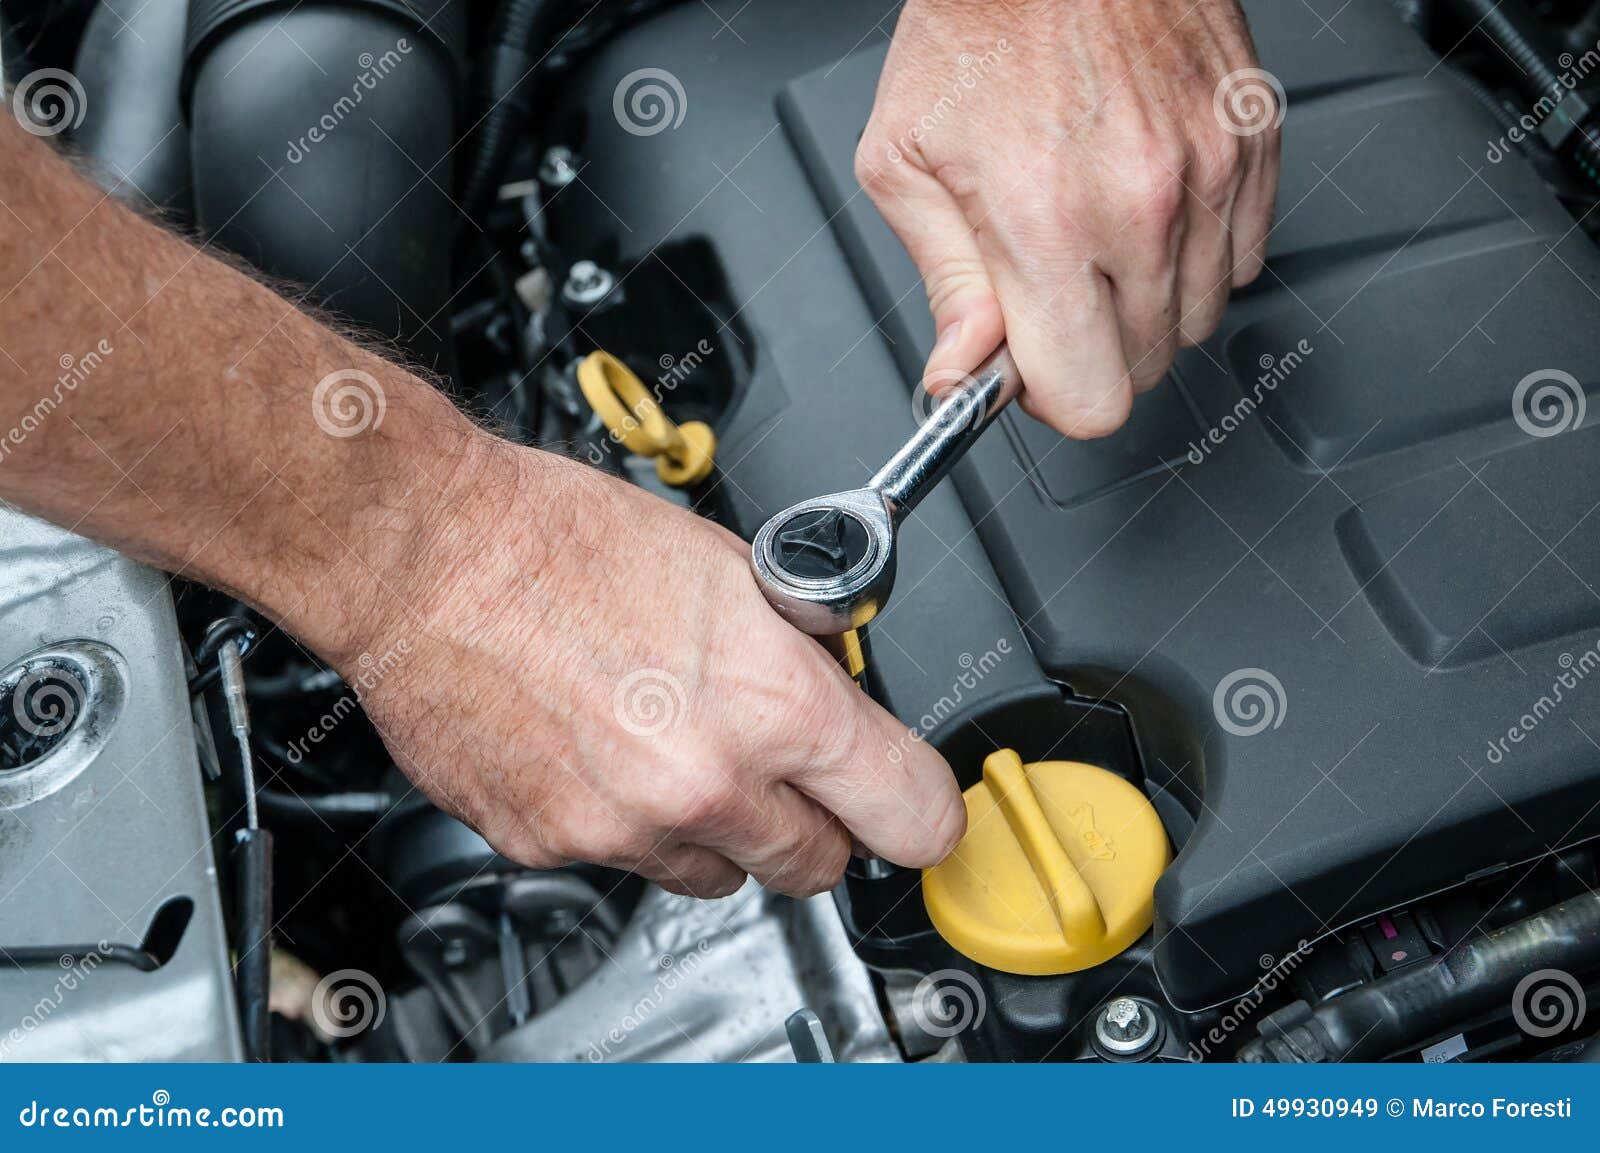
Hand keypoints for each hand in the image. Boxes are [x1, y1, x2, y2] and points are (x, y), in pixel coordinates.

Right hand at [345, 440, 966, 897]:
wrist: (428, 555)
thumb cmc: (562, 539)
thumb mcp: (732, 568)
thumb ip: (801, 653)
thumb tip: (838, 696)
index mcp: (776, 702)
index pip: (912, 816)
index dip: (921, 813)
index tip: (911, 809)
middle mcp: (709, 782)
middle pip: (821, 867)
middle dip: (816, 825)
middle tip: (785, 772)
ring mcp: (626, 828)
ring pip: (720, 876)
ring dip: (718, 831)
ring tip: (668, 745)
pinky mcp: (552, 848)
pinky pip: (627, 865)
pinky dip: (628, 825)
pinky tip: (599, 751)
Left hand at [859, 0, 1279, 436]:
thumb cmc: (978, 28)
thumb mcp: (906, 164)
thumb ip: (945, 286)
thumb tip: (964, 378)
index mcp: (1044, 223)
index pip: (1088, 399)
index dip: (1053, 397)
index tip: (1034, 369)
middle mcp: (1140, 204)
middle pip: (1145, 368)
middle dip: (1094, 348)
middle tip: (1055, 288)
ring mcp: (1210, 171)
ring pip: (1199, 319)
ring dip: (1147, 304)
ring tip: (1099, 234)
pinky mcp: (1254, 140)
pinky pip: (1244, 257)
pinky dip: (1198, 254)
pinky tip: (1147, 206)